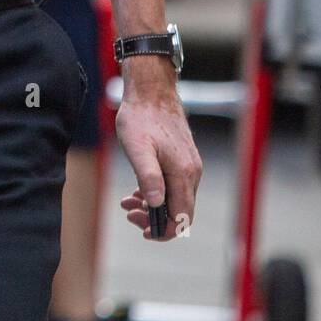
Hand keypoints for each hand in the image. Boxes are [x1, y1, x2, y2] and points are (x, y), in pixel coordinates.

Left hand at [114, 64, 201, 240]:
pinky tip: (138, 188)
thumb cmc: (140, 117)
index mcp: (183, 173)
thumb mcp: (137, 147)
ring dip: (154, 205)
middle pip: (181, 211)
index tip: (142, 229)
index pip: (182, 218)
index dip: (163, 231)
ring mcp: (190, 165)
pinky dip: (157, 192)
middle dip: (155, 218)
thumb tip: (155, 204)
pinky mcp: (183, 158)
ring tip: (128, 202)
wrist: (150, 90)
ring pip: (176, 198)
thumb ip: (148, 176)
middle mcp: (192, 172)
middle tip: (129, 212)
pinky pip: (174, 185)